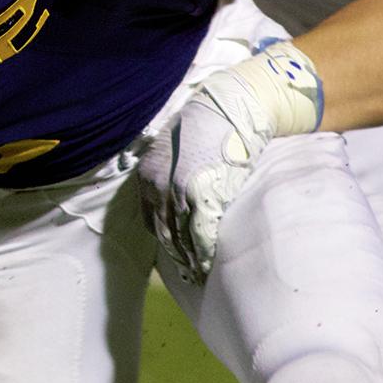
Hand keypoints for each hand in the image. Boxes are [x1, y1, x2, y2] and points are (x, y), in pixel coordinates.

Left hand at [137, 39, 322, 282]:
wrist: (233, 107)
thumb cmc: (209, 124)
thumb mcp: (174, 146)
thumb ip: (168, 172)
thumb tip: (173, 199)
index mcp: (149, 172)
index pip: (150, 216)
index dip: (163, 236)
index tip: (172, 251)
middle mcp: (158, 185)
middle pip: (164, 230)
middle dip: (175, 254)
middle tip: (185, 273)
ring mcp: (181, 192)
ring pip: (180, 236)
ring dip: (189, 259)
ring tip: (197, 275)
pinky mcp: (205, 196)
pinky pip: (201, 233)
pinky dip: (204, 252)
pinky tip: (208, 264)